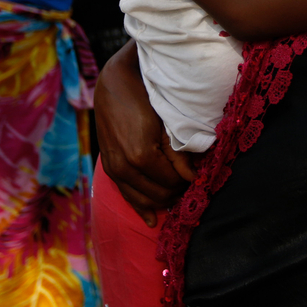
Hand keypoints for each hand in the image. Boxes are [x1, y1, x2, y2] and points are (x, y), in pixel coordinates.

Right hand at [95, 42, 192, 226]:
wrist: (114, 86)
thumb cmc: (144, 99)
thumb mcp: (166, 125)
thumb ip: (179, 154)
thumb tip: (192, 177)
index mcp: (141, 156)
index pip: (171, 182)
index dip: (186, 181)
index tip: (196, 174)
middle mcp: (124, 168)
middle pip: (159, 194)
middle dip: (176, 192)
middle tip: (188, 184)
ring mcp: (114, 171)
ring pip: (143, 199)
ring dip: (161, 200)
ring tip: (176, 195)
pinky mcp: (109, 170)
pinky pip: (126, 195)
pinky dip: (140, 207)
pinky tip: (151, 219)